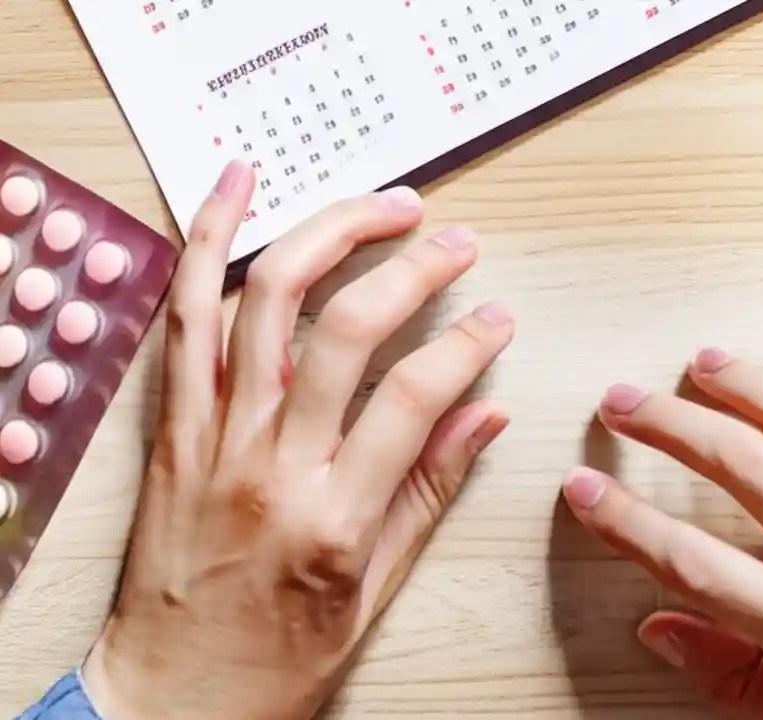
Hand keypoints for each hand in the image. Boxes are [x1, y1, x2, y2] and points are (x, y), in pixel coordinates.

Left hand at [82, 160, 514, 718]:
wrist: (164, 701)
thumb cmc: (271, 663)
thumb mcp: (373, 593)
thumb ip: (429, 492)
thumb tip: (485, 411)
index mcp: (332, 516)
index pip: (414, 396)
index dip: (466, 342)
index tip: (496, 316)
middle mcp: (268, 463)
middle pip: (346, 331)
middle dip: (412, 268)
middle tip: (455, 242)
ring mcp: (210, 437)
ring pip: (262, 301)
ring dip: (327, 234)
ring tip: (379, 204)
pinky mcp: (170, 425)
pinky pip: (185, 317)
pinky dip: (208, 243)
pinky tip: (235, 190)